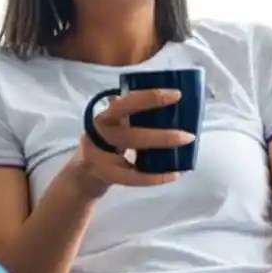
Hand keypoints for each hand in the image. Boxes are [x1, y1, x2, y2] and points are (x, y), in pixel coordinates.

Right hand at [65, 88, 194, 198]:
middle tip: (189, 135)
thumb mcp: (115, 123)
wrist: (83, 174)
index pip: (126, 102)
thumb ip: (132, 112)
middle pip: (130, 131)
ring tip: (184, 150)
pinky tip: (175, 174)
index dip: (150, 97)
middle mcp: (100, 131)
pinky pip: (133, 177)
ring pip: (132, 150)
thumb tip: (167, 99)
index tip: (177, 95)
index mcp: (105, 115)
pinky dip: (156, 177)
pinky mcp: (105, 174)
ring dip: (160, 148)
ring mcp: (99, 154)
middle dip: (161, 134)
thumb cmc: (106, 143)